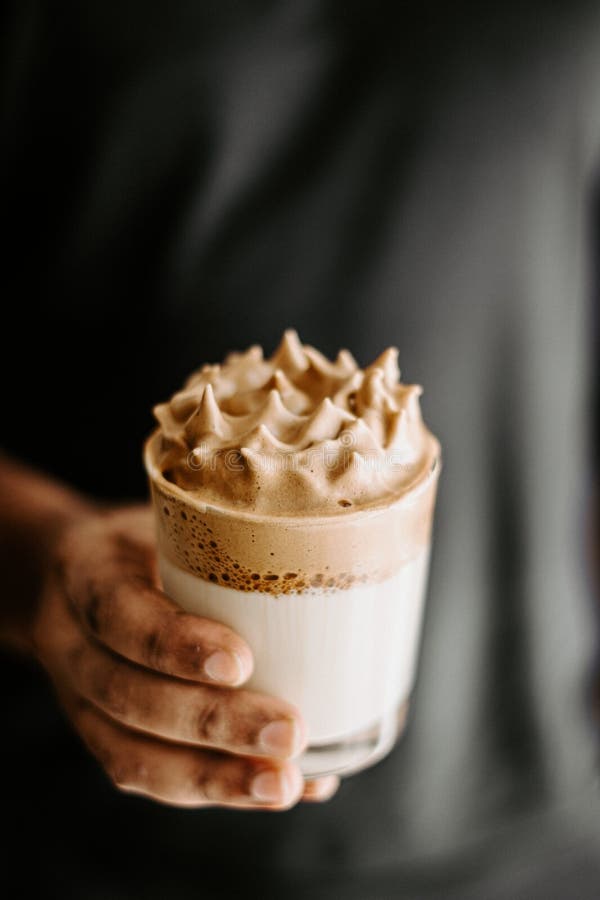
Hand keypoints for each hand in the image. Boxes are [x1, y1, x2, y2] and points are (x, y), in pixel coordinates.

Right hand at [31, 504, 338, 808]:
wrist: (73, 574)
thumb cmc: (145, 540)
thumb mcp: (169, 516)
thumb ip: (226, 536)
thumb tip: (334, 556)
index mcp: (85, 571)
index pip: (117, 612)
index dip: (172, 643)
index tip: (240, 661)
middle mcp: (69, 642)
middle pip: (127, 696)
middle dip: (212, 722)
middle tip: (290, 731)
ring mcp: (79, 699)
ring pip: (133, 755)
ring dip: (216, 777)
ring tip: (285, 783)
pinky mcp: (103, 736)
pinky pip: (150, 776)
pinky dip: (220, 788)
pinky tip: (282, 788)